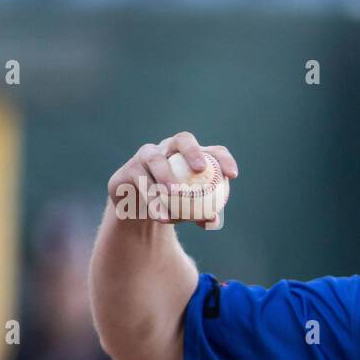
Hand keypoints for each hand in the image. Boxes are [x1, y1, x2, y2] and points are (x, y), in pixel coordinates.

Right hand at [106, 132, 238, 227]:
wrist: (139, 211)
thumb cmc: (173, 206)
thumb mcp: (190, 212)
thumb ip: (202, 215)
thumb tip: (213, 219)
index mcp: (192, 158)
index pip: (213, 152)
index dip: (224, 160)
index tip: (232, 176)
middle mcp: (169, 149)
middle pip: (183, 140)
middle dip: (192, 151)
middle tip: (200, 169)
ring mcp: (146, 156)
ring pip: (155, 159)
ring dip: (165, 175)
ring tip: (175, 193)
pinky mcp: (127, 170)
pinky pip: (139, 180)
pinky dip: (151, 197)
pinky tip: (161, 214)